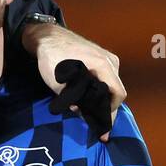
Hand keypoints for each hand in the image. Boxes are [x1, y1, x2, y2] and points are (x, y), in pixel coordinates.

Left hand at [22, 23, 124, 140]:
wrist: (47, 38)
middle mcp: (110, 61)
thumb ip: (73, 99)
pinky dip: (101, 89)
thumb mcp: (59, 85)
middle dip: (107, 109)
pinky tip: (90, 99)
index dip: (112, 114)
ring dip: (103, 99)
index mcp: (103, 65)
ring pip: (111, 84)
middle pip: (116, 91)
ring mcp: (107, 57)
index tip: (103, 128)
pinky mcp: (102, 57)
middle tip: (98, 125)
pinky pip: (107, 78)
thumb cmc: (52, 59)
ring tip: (90, 112)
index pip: (117, 94)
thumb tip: (82, 111)